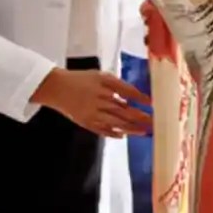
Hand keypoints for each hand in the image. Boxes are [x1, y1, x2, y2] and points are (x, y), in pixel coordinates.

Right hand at [32, 67, 152, 137]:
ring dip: (132, 128)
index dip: (141, 98)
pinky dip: (113, 134)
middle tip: (155, 122)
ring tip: (144, 131)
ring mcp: (93, 113)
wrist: (57, 88)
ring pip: (116, 123)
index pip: (128, 92)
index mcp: (104, 84)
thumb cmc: (81, 79)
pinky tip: (123, 136)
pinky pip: (102, 130)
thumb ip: (117, 85)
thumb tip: (135, 96)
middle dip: (141, 117)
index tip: (153, 103)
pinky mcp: (86, 122)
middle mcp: (100, 99)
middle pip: (125, 110)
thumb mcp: (101, 76)